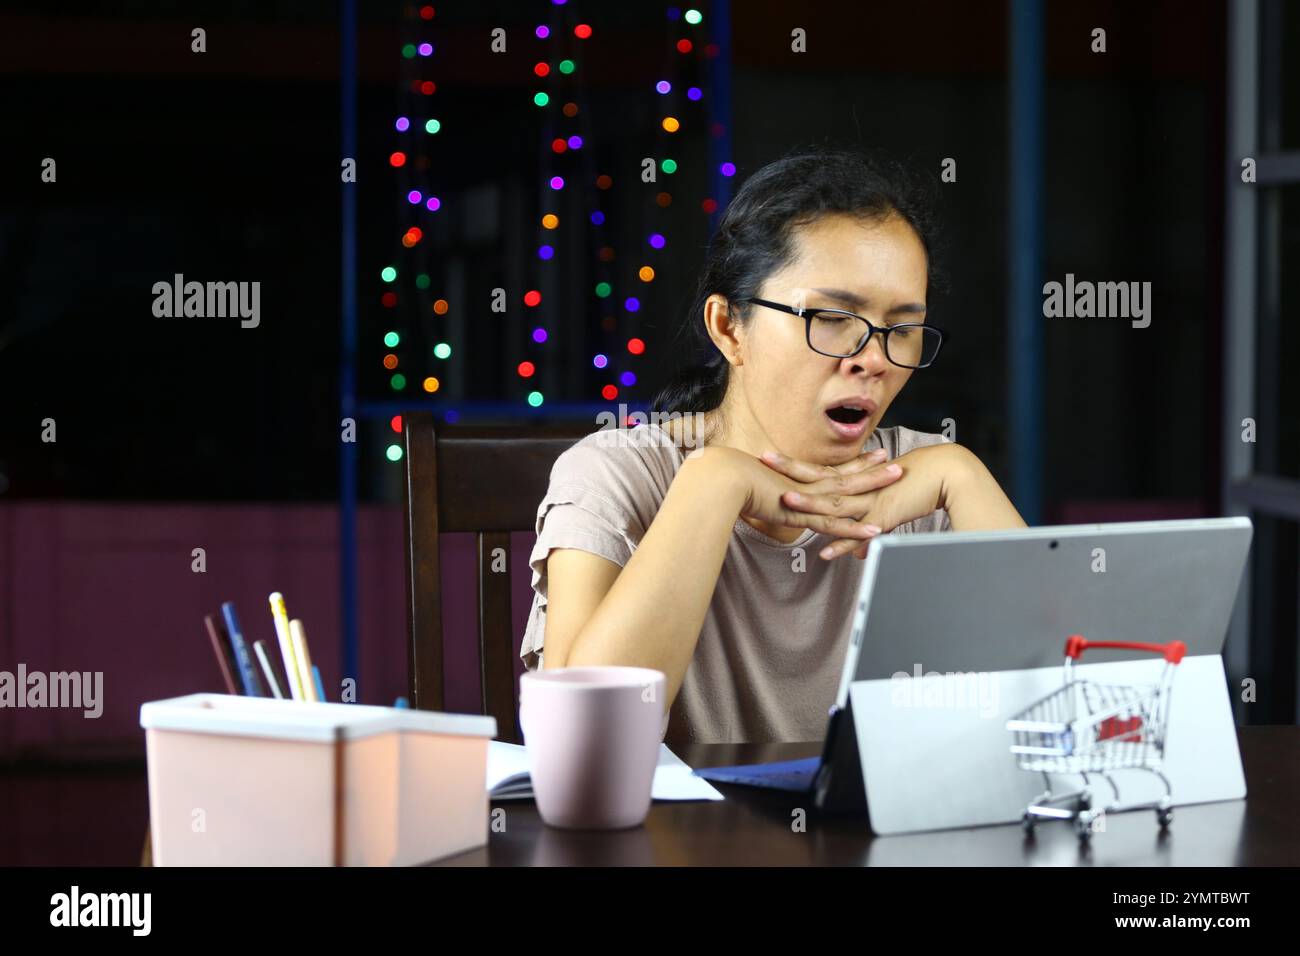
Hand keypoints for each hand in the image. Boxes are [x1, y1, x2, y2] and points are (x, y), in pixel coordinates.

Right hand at [703, 445, 904, 560]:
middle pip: (844, 476)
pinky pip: (834, 524)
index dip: (849, 465)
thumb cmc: (724, 480)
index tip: (868, 456)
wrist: (720, 479)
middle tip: (892, 459)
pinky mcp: (801, 514)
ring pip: (847, 492)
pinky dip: (855, 529)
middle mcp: (804, 485)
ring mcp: (805, 498)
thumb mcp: (746, 486)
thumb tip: (754, 494)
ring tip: (898, 476)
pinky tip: (875, 531)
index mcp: (794, 479)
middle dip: (870, 468)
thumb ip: (757, 492)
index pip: (828, 470)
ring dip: (874, 485)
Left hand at [759, 443, 964, 559]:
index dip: (793, 464)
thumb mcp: (887, 506)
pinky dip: (842, 543)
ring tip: (785, 501)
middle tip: (763, 457)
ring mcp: (869, 501)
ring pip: (834, 502)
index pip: (818, 470)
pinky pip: (859, 532)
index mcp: (856, 480)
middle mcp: (858, 487)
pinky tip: (825, 553)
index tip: (769, 456)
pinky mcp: (883, 516)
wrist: (946, 474)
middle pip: (818, 478)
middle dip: (790, 470)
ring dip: (810, 503)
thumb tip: (859, 549)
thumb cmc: (917, 484)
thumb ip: (868, 528)